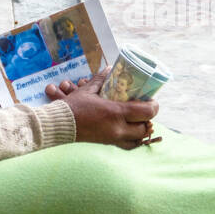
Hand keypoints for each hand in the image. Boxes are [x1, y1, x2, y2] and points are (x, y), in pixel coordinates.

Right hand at [45, 68, 159, 149]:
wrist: (60, 125)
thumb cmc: (74, 106)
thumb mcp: (88, 89)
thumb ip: (102, 79)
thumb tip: (110, 68)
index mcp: (115, 112)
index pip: (146, 112)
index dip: (154, 106)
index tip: (152, 100)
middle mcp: (118, 128)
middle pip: (145, 127)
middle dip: (149, 119)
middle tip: (145, 109)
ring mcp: (113, 138)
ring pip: (138, 139)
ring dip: (142, 130)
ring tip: (139, 121)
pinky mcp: (108, 143)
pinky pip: (128, 145)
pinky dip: (134, 140)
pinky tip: (131, 131)